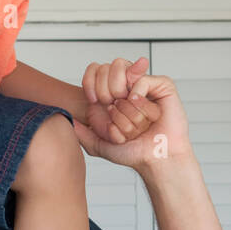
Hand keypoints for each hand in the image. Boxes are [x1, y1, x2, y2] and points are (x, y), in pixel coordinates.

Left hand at [74, 71, 191, 169]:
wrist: (154, 159)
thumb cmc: (131, 152)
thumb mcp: (99, 145)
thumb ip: (81, 133)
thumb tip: (68, 118)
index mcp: (110, 94)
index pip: (93, 70)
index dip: (90, 86)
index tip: (94, 102)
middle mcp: (126, 86)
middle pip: (106, 75)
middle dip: (111, 106)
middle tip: (120, 118)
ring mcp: (144, 84)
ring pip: (123, 83)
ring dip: (128, 112)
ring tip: (137, 125)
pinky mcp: (162, 85)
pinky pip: (142, 82)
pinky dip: (141, 102)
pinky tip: (146, 116)